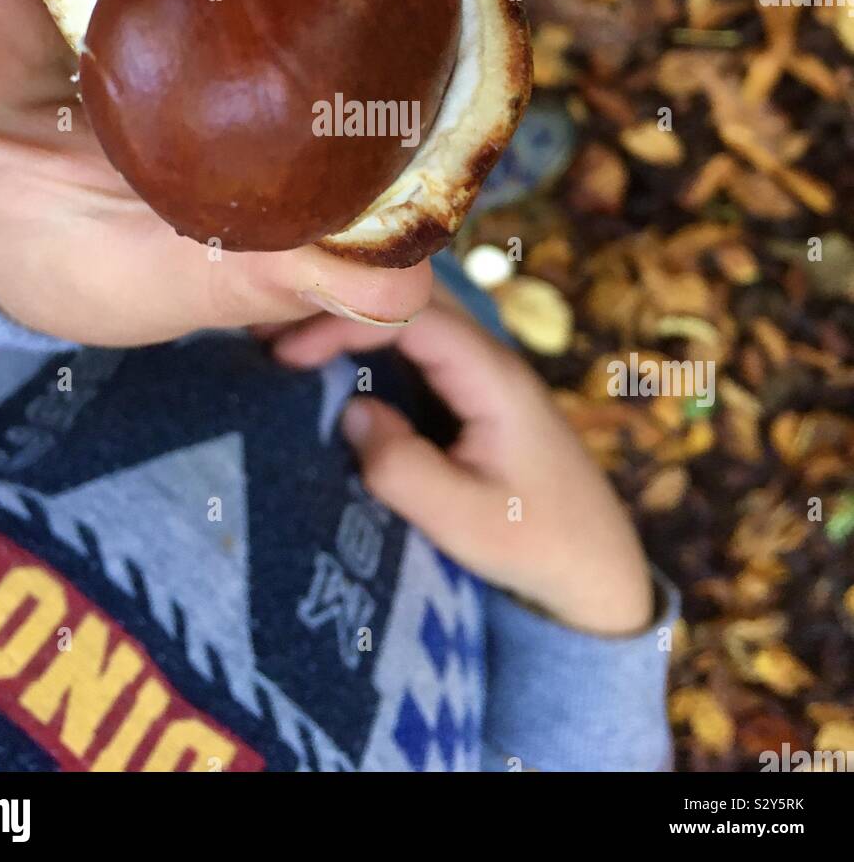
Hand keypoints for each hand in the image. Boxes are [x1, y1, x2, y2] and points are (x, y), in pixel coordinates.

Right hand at [273, 286, 654, 635]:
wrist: (598, 568)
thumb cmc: (538, 545)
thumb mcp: (466, 521)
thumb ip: (404, 470)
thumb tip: (350, 414)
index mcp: (491, 374)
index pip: (409, 311)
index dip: (344, 320)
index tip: (287, 357)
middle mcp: (486, 358)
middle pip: (407, 298)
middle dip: (338, 308)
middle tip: (267, 338)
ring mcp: (478, 372)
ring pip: (408, 318)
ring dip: (350, 324)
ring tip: (283, 347)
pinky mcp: (468, 393)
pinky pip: (412, 350)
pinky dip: (366, 349)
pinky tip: (325, 368)